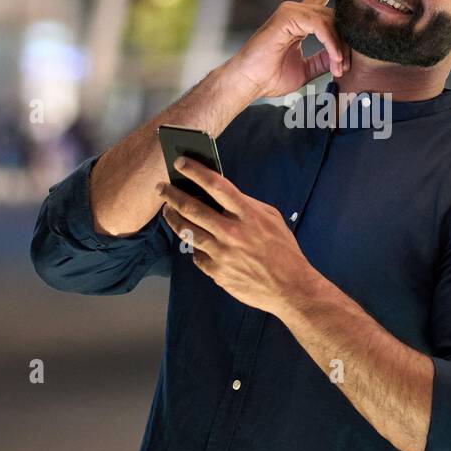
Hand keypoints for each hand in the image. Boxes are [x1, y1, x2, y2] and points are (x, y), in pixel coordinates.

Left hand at [159, 158, 312, 314]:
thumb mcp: (271, 219)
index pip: (216, 185)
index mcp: (247, 214)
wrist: (290, 287)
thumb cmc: (283, 250)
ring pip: (186, 230)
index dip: (195, 171)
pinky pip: (196, 254)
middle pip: (192, 208)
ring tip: (168, 210)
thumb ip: (246, 205)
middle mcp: (231, 232)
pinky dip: (195, 246)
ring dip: (172, 217)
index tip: (180, 162)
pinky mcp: (215, 271)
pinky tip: (195, 241)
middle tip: (161, 187)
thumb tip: (221, 195)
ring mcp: (221, 253)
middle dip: (172, 194)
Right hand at [225, 0, 350, 98]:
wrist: (249, 83)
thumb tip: (342, 56)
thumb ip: (323, 59)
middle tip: (345, 68)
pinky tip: (334, 57)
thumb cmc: (270, 77)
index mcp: (298, 21)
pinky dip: (331, 42)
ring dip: (339, 46)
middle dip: (345, 43)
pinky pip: (320, 25)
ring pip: (329, 20)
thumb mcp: (306, 69)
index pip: (321, 0)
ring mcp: (290, 12)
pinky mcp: (287, 17)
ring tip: (339, 66)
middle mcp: (295, 12)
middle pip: (334, 17)